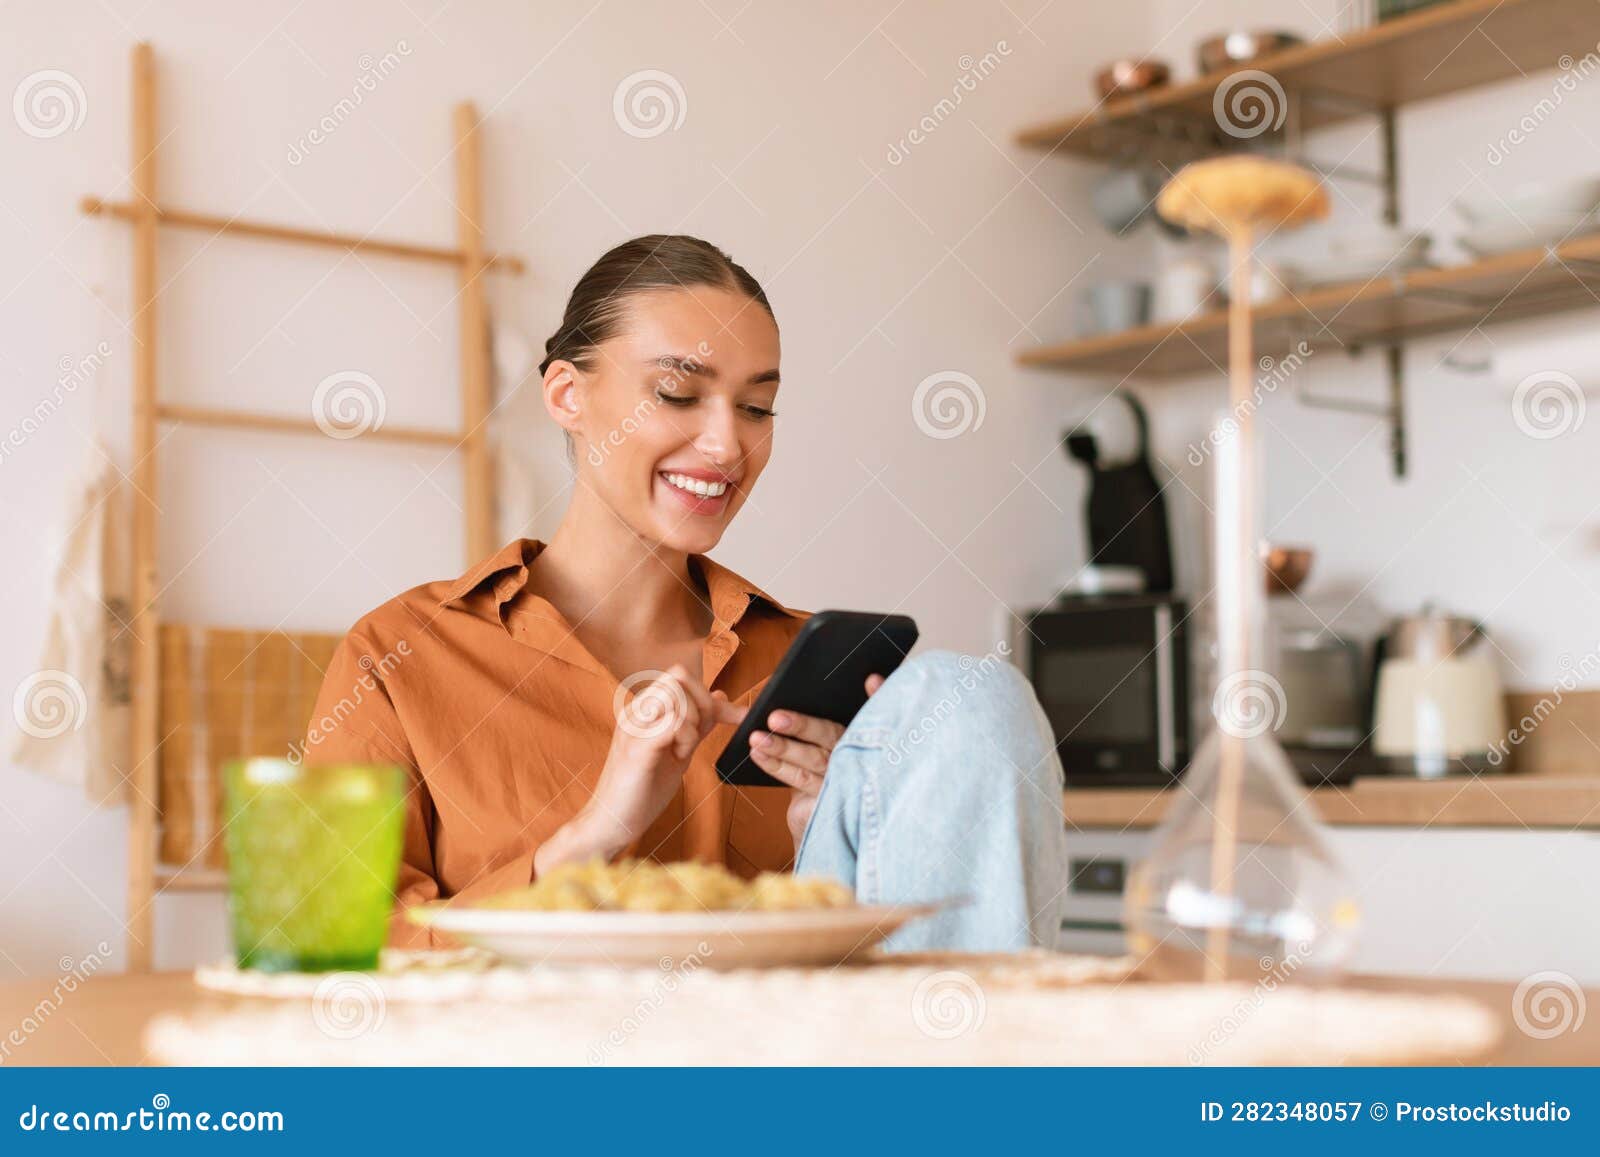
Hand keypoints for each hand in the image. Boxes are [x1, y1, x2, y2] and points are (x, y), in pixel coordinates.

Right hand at [535, 665, 740, 874]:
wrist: (612, 822)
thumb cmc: (642, 788)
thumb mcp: (678, 750)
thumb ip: (697, 723)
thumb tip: (721, 695)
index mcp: (643, 710)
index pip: (681, 678)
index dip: (711, 696)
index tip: (737, 716)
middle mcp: (635, 712)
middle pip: (679, 681)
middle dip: (701, 709)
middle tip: (692, 742)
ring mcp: (633, 728)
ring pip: (677, 699)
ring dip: (691, 726)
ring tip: (680, 752)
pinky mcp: (636, 749)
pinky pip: (673, 724)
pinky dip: (685, 739)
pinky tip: (678, 756)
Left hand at [744, 674, 884, 849]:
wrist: (820, 820)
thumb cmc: (819, 773)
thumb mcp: (819, 744)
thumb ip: (808, 724)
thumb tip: (768, 702)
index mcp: (859, 735)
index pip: (872, 711)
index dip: (877, 696)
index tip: (871, 679)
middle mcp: (858, 755)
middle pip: (832, 735)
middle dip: (803, 725)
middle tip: (775, 717)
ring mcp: (845, 780)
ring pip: (813, 759)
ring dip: (782, 747)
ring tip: (757, 737)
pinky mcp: (829, 801)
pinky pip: (800, 779)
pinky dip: (777, 766)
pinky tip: (758, 754)